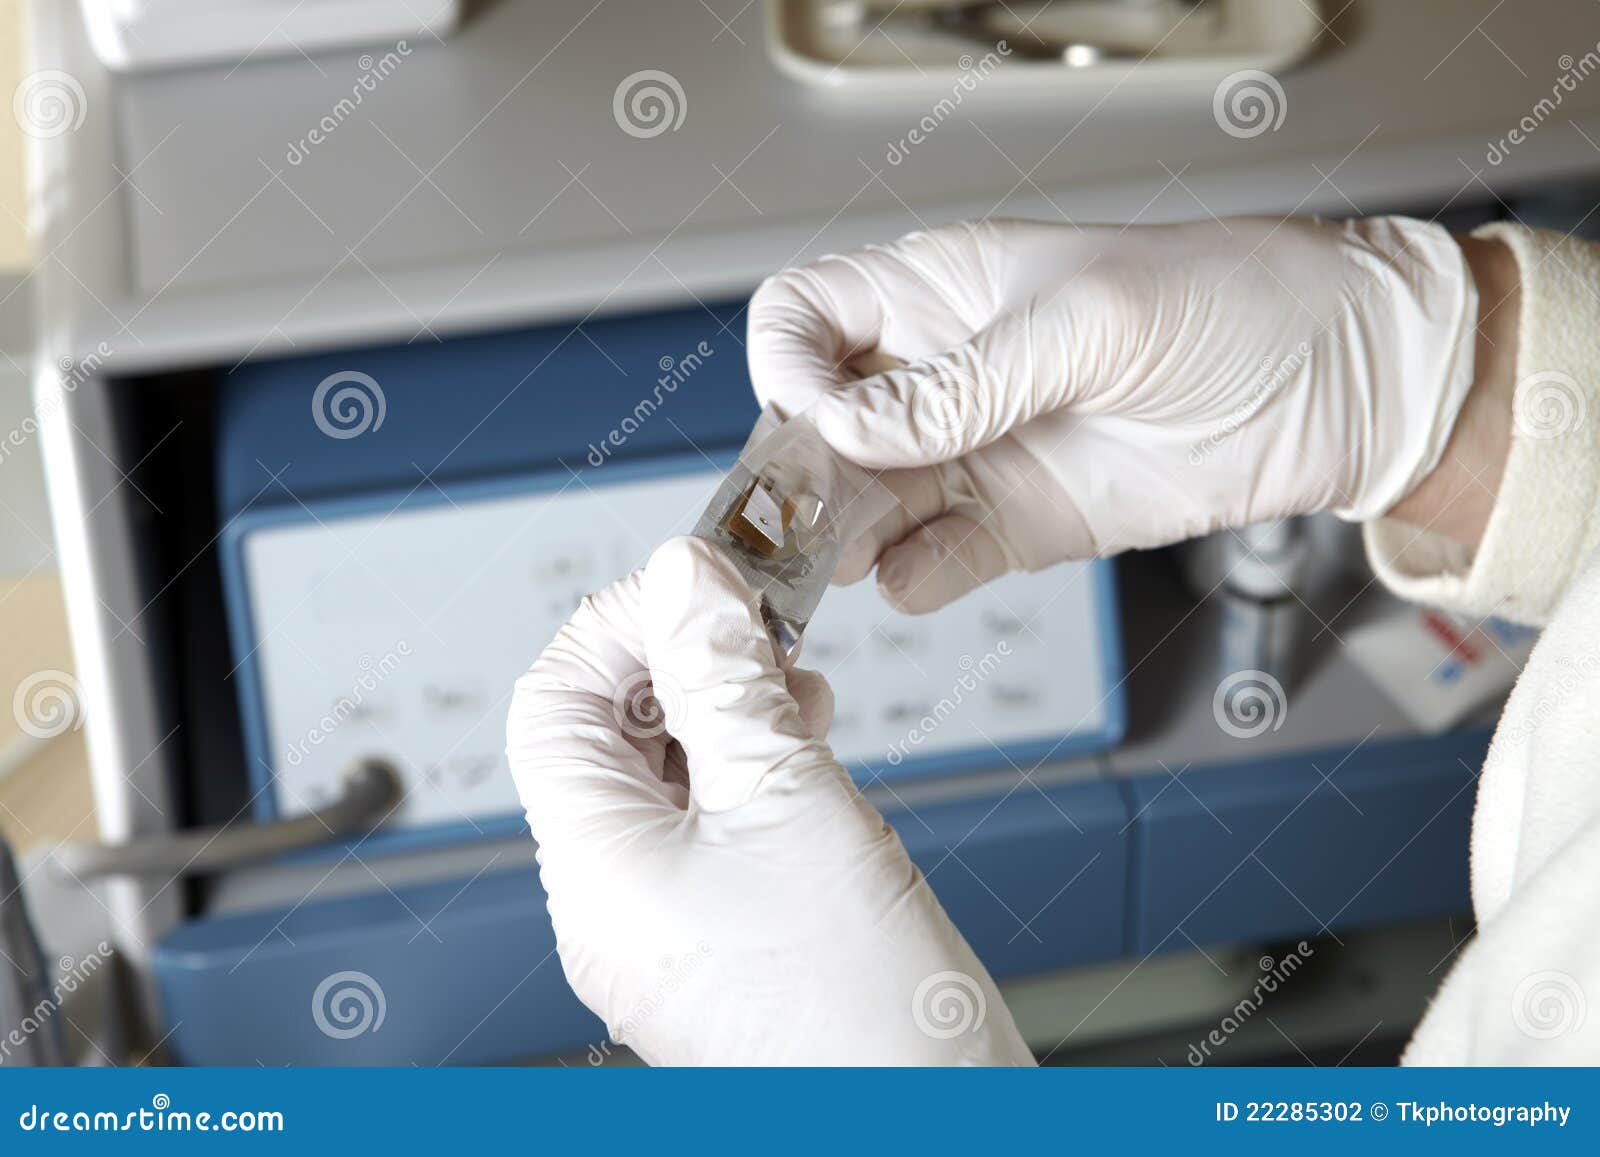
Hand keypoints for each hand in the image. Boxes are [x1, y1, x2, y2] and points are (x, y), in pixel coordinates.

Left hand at [505, 536, 1032, 1065]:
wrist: (929, 1132)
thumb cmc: (865, 1020)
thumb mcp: (792, 802)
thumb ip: (725, 679)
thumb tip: (684, 578)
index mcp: (596, 868)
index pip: (554, 701)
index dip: (622, 624)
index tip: (701, 584)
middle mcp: (610, 903)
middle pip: (603, 733)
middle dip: (679, 659)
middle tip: (757, 621)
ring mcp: (660, 928)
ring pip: (659, 777)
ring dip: (719, 708)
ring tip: (792, 681)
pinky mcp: (715, 940)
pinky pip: (703, 827)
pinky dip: (744, 767)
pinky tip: (800, 740)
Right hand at [747, 216, 1480, 611]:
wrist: (1334, 385)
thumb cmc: (1228, 304)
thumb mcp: (1091, 320)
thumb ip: (966, 381)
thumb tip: (850, 429)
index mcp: (938, 292)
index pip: (804, 317)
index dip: (790, 367)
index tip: (829, 416)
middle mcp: (939, 375)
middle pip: (816, 425)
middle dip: (801, 476)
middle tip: (813, 522)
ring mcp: (973, 455)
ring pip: (861, 504)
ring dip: (845, 537)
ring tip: (859, 554)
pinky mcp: (1016, 526)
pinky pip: (932, 562)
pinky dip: (913, 579)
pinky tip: (926, 576)